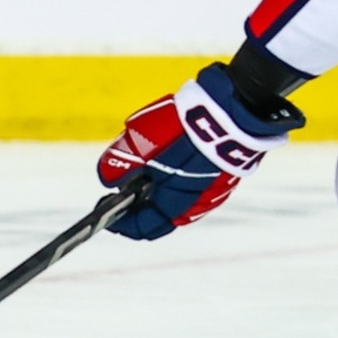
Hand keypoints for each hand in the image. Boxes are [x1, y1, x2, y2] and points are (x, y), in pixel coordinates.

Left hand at [94, 64, 299, 239]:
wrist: (232, 110)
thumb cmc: (185, 128)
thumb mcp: (143, 141)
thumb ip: (122, 160)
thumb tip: (107, 177)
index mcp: (175, 203)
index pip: (143, 227)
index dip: (121, 221)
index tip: (105, 208)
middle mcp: (198, 204)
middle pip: (161, 213)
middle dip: (139, 200)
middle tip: (123, 184)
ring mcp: (217, 189)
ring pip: (180, 197)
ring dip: (160, 186)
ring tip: (147, 163)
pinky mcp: (227, 173)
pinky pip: (198, 182)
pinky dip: (180, 175)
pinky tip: (173, 154)